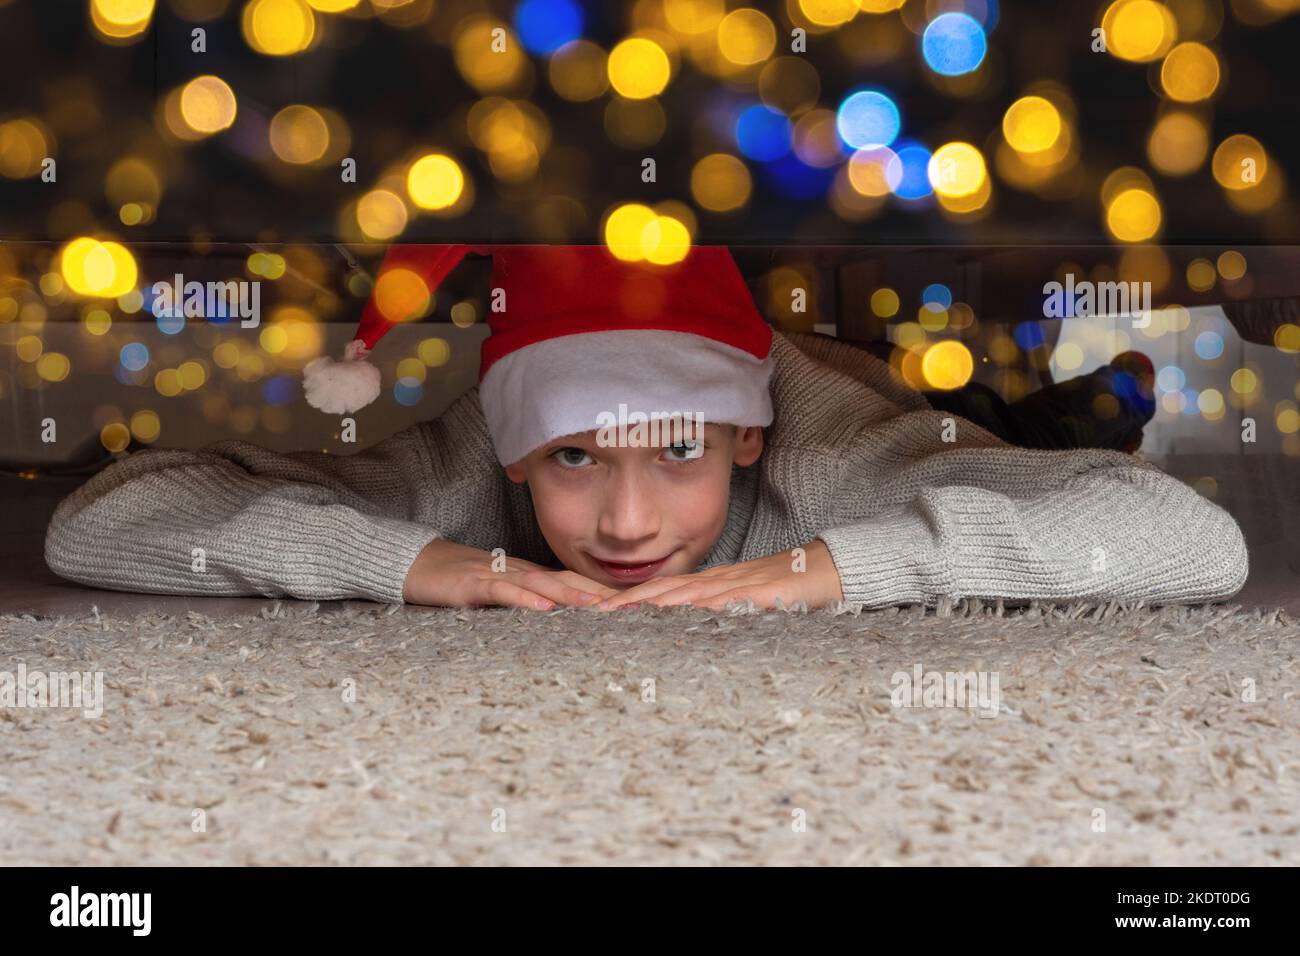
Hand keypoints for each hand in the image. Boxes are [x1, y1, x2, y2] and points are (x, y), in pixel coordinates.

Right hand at [403, 539, 617, 608]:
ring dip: (571, 595)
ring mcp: (497, 576)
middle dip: (600, 595)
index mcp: (530, 576)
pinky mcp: (473, 585)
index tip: (635, 609)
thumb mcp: (503, 596)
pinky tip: (541, 607)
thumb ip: (531, 604)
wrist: (418, 565)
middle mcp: (520, 572)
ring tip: (598, 608)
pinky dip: (523, 597)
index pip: (575, 584)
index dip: (605, 595)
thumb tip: (563, 623)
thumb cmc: (461, 583)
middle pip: (567, 581)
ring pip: (540, 583)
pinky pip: (501, 590)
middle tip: (632, 610)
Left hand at [597, 540, 843, 610]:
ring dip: (649, 603)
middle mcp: (716, 582)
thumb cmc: (788, 589)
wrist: (828, 570)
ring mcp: (736, 585)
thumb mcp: (745, 603)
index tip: (597, 612)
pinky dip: (696, 608)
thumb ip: (718, 614)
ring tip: (619, 614)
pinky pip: (722, 601)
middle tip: (592, 615)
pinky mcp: (758, 594)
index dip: (629, 600)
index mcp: (711, 585)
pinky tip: (676, 615)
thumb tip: (689, 633)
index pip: (662, 592)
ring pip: (684, 593)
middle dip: (626, 601)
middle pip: (663, 590)